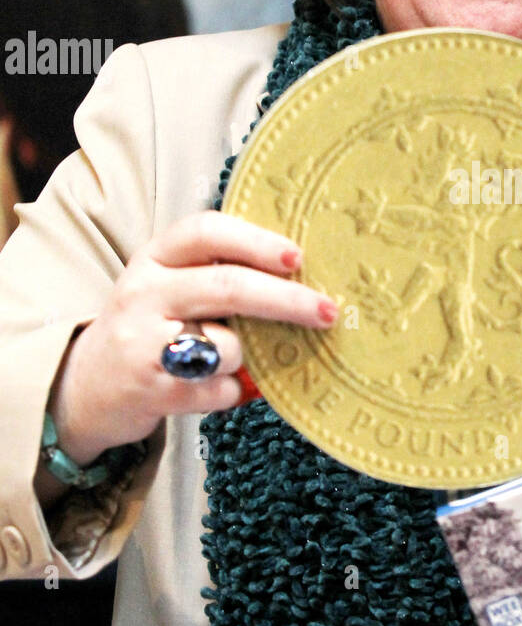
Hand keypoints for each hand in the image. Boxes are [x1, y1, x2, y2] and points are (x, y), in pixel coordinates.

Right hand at [47, 211, 337, 465]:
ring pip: (229, 346)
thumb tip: (304, 274)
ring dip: (246, 357)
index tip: (298, 258)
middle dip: (287, 300)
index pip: (206, 232)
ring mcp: (146, 344)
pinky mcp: (155, 392)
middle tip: (328, 311)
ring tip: (221, 357)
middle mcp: (145, 293)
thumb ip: (219, 270)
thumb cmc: (152, 326)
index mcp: (155, 257)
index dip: (256, 242)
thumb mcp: (170, 282)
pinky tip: (208, 386)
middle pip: (228, 287)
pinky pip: (223, 390)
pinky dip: (230, 391)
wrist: (89, 387)